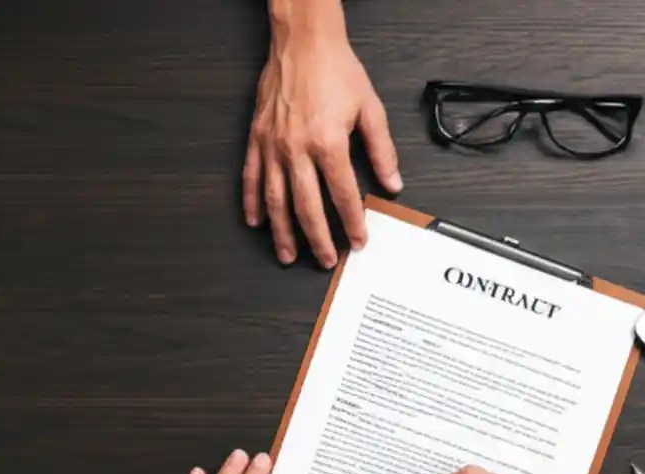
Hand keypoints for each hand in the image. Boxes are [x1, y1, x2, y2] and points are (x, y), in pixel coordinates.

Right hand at [243, 0, 401, 268]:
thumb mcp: (369, 109)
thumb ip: (382, 150)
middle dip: (319, 239)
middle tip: (326, 259)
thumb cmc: (336, 70)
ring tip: (289, 254)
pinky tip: (256, 222)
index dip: (353, 222)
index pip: (344, 195)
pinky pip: (252, 177)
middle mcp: (298, 149)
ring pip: (277, 200)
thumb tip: (392, 182)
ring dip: (283, 232)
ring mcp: (274, 146)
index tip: (359, 241)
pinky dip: (252, 203)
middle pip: (308, 207)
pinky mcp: (257, 138)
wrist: (303, 43)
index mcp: (329, 143)